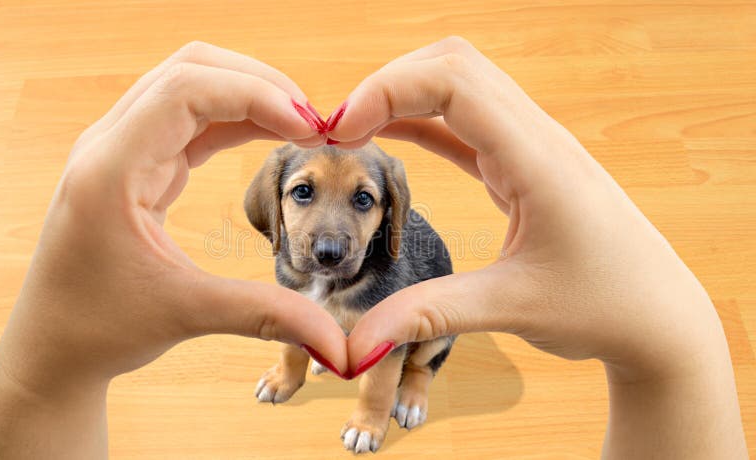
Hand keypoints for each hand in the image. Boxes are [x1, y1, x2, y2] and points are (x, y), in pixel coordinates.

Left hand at [0, 42, 345, 458]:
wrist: (53, 347)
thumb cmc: (100, 328)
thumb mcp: (186, 314)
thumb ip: (265, 314)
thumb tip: (338, 344)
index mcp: (110, 168)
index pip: (187, 90)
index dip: (256, 96)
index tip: (310, 129)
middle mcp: (110, 145)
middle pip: (190, 70)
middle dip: (259, 85)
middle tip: (314, 123)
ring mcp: (120, 149)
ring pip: (190, 86)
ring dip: (248, 97)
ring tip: (301, 127)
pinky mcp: (135, 164)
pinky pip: (189, 119)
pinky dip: (234, 120)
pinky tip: (270, 136)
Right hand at [329, 37, 745, 457]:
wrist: (657, 316)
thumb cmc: (603, 308)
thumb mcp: (513, 308)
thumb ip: (429, 315)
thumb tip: (353, 346)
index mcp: (538, 159)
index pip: (455, 82)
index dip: (387, 89)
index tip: (340, 129)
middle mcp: (536, 138)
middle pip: (453, 65)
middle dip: (387, 82)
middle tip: (338, 127)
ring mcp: (531, 148)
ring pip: (460, 85)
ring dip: (403, 95)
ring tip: (352, 130)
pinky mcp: (524, 167)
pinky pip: (465, 123)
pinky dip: (421, 120)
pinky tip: (389, 135)